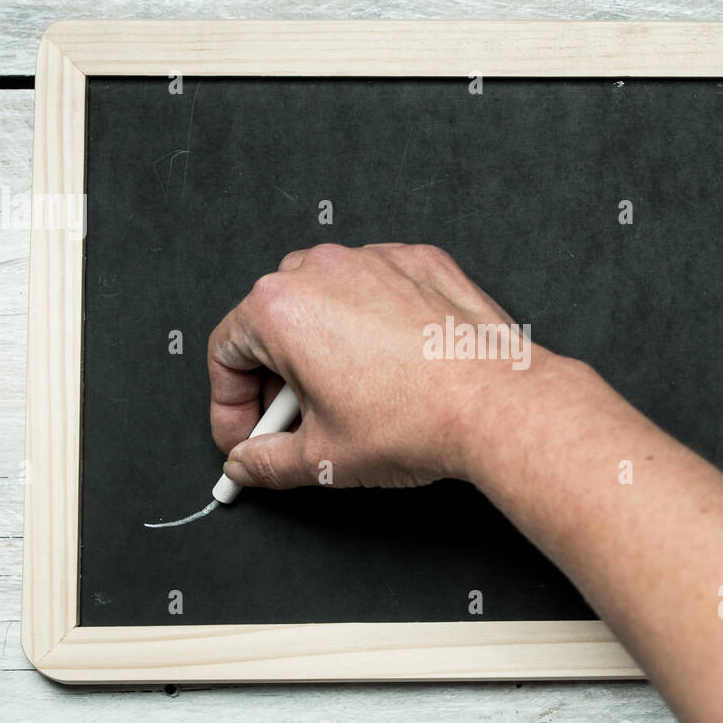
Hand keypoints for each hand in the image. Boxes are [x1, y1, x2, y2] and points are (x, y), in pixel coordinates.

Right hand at [208, 243, 542, 488]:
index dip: (229, 405)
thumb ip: (266, 462)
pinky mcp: (420, 262)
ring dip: (322, 343)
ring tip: (347, 394)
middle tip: (295, 422)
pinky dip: (374, 320)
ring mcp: (375, 259)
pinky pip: (378, 287)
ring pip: (325, 297)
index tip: (245, 435)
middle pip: (271, 320)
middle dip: (275, 375)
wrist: (497, 404)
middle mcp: (322, 269)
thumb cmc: (415, 421)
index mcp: (280, 309)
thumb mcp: (322, 459)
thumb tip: (248, 463)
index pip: (225, 351)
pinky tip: (392, 365)